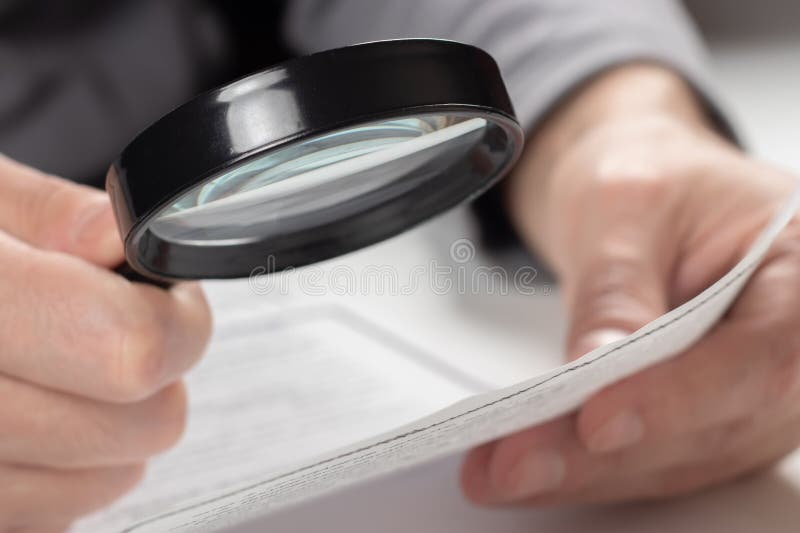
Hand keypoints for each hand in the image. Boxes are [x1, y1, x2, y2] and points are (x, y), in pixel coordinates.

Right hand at [0, 155, 210, 530]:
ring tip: (52, 370)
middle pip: (133, 429)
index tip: (168, 300)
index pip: (128, 349)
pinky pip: (38, 518)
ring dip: (103, 432)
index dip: (176, 322)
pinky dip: (51, 474)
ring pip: (94, 487)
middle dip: (150, 377)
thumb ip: (47, 217)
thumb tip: (132, 244)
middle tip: (109, 330)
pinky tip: (15, 417)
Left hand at [460, 65, 799, 505]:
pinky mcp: (712, 417)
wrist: (644, 195)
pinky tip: (535, 466)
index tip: (599, 419)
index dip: (681, 397)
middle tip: (518, 462)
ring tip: (507, 470)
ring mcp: (759, 390)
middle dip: (611, 453)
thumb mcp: (623, 206)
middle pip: (720, 423)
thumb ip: (616, 289)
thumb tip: (596, 373)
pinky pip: (660, 457)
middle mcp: (797, 340)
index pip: (762, 354)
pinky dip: (594, 467)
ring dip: (590, 473)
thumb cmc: (649, 177)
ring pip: (684, 456)